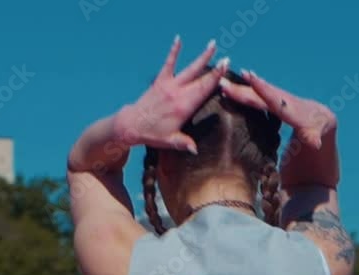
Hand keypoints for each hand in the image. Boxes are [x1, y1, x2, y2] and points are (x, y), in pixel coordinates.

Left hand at [116, 37, 226, 153]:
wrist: (132, 124)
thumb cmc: (152, 134)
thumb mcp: (170, 141)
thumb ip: (185, 143)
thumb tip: (196, 150)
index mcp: (184, 107)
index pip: (204, 90)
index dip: (216, 78)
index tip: (226, 67)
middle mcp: (178, 93)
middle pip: (201, 78)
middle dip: (214, 69)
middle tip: (226, 59)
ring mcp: (169, 85)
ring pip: (189, 68)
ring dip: (202, 57)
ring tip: (212, 44)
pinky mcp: (160, 81)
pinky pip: (168, 63)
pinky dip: (174, 51)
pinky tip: (178, 39)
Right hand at [220, 71, 336, 150]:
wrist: (323, 129)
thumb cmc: (317, 141)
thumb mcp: (318, 140)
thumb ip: (315, 139)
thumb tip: (316, 143)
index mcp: (297, 113)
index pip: (277, 102)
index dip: (264, 91)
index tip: (252, 78)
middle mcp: (289, 103)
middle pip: (265, 95)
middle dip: (245, 89)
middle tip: (224, 83)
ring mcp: (282, 102)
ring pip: (260, 95)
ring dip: (243, 89)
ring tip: (224, 83)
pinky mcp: (278, 104)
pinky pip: (261, 98)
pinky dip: (248, 93)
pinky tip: (235, 87)